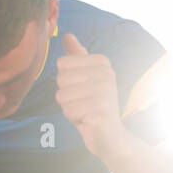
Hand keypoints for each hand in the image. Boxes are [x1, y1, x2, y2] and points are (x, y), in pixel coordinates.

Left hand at [56, 32, 125, 157]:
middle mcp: (107, 74)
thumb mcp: (85, 79)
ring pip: (62, 96)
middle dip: (66, 96)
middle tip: (84, 104)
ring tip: (85, 112)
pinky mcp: (101, 111)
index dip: (65, 81)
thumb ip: (77, 57)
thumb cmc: (93, 106)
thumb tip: (66, 35)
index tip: (82, 90)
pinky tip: (87, 121)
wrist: (111, 137)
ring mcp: (106, 92)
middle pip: (61, 79)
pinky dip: (74, 119)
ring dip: (69, 108)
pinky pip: (68, 111)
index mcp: (103, 62)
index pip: (62, 63)